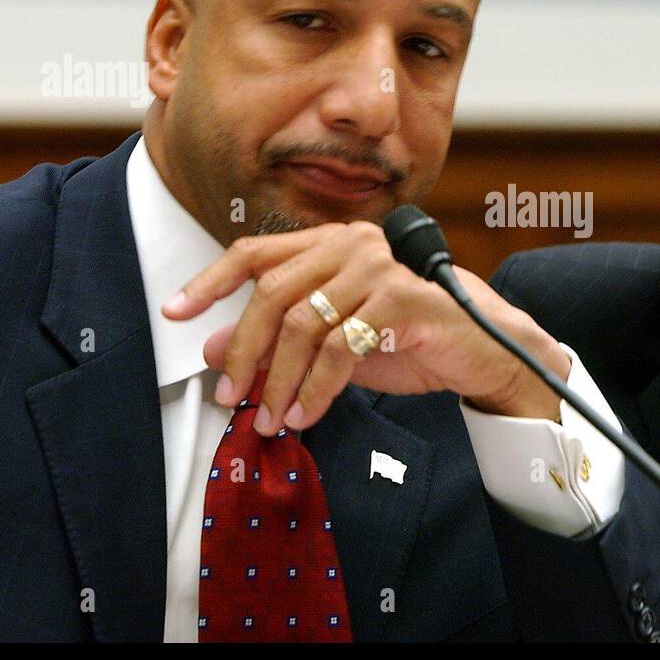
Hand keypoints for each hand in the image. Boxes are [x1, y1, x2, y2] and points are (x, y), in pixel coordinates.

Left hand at [161, 221, 570, 434]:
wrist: (484, 349)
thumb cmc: (411, 339)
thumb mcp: (335, 341)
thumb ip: (280, 340)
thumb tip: (213, 350)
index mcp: (332, 242)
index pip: (256, 252)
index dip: (210, 281)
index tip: (175, 312)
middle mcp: (353, 244)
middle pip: (273, 292)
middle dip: (243, 348)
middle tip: (229, 393)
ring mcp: (380, 268)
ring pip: (304, 323)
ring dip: (279, 380)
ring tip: (270, 417)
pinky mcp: (403, 300)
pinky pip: (342, 349)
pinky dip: (317, 390)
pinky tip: (307, 414)